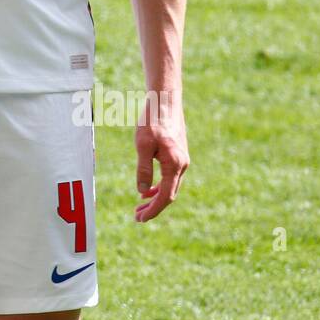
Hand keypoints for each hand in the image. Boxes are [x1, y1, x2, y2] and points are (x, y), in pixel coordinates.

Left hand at [134, 94, 188, 221]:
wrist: (165, 100)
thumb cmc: (152, 120)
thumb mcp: (142, 144)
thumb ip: (143, 169)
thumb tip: (142, 191)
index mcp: (175, 165)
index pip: (165, 196)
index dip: (153, 210)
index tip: (139, 219)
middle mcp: (182, 165)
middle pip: (169, 195)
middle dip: (153, 207)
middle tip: (136, 216)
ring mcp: (182, 159)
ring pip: (170, 186)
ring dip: (156, 197)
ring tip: (139, 206)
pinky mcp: (178, 154)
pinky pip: (170, 177)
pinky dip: (159, 186)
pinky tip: (147, 189)